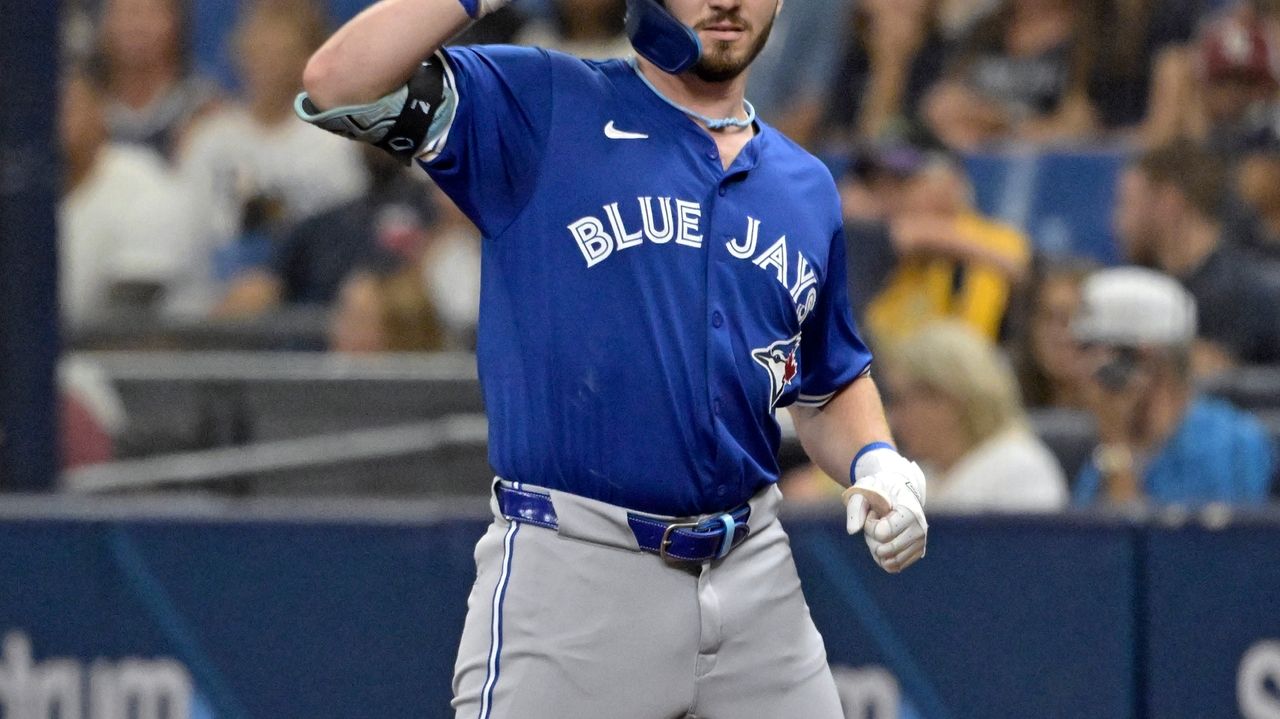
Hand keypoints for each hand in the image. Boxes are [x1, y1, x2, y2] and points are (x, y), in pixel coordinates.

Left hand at [843, 447, 927, 572]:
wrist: (899, 489)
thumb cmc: (880, 489)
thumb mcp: (864, 490)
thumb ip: (855, 507)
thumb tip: (852, 531)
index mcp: (911, 511)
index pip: (881, 533)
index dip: (870, 524)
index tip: (875, 511)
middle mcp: (920, 529)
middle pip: (884, 550)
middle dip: (872, 537)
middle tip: (877, 521)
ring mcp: (921, 543)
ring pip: (889, 562)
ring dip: (877, 547)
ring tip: (882, 529)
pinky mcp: (918, 553)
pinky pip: (894, 567)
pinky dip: (883, 557)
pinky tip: (885, 540)